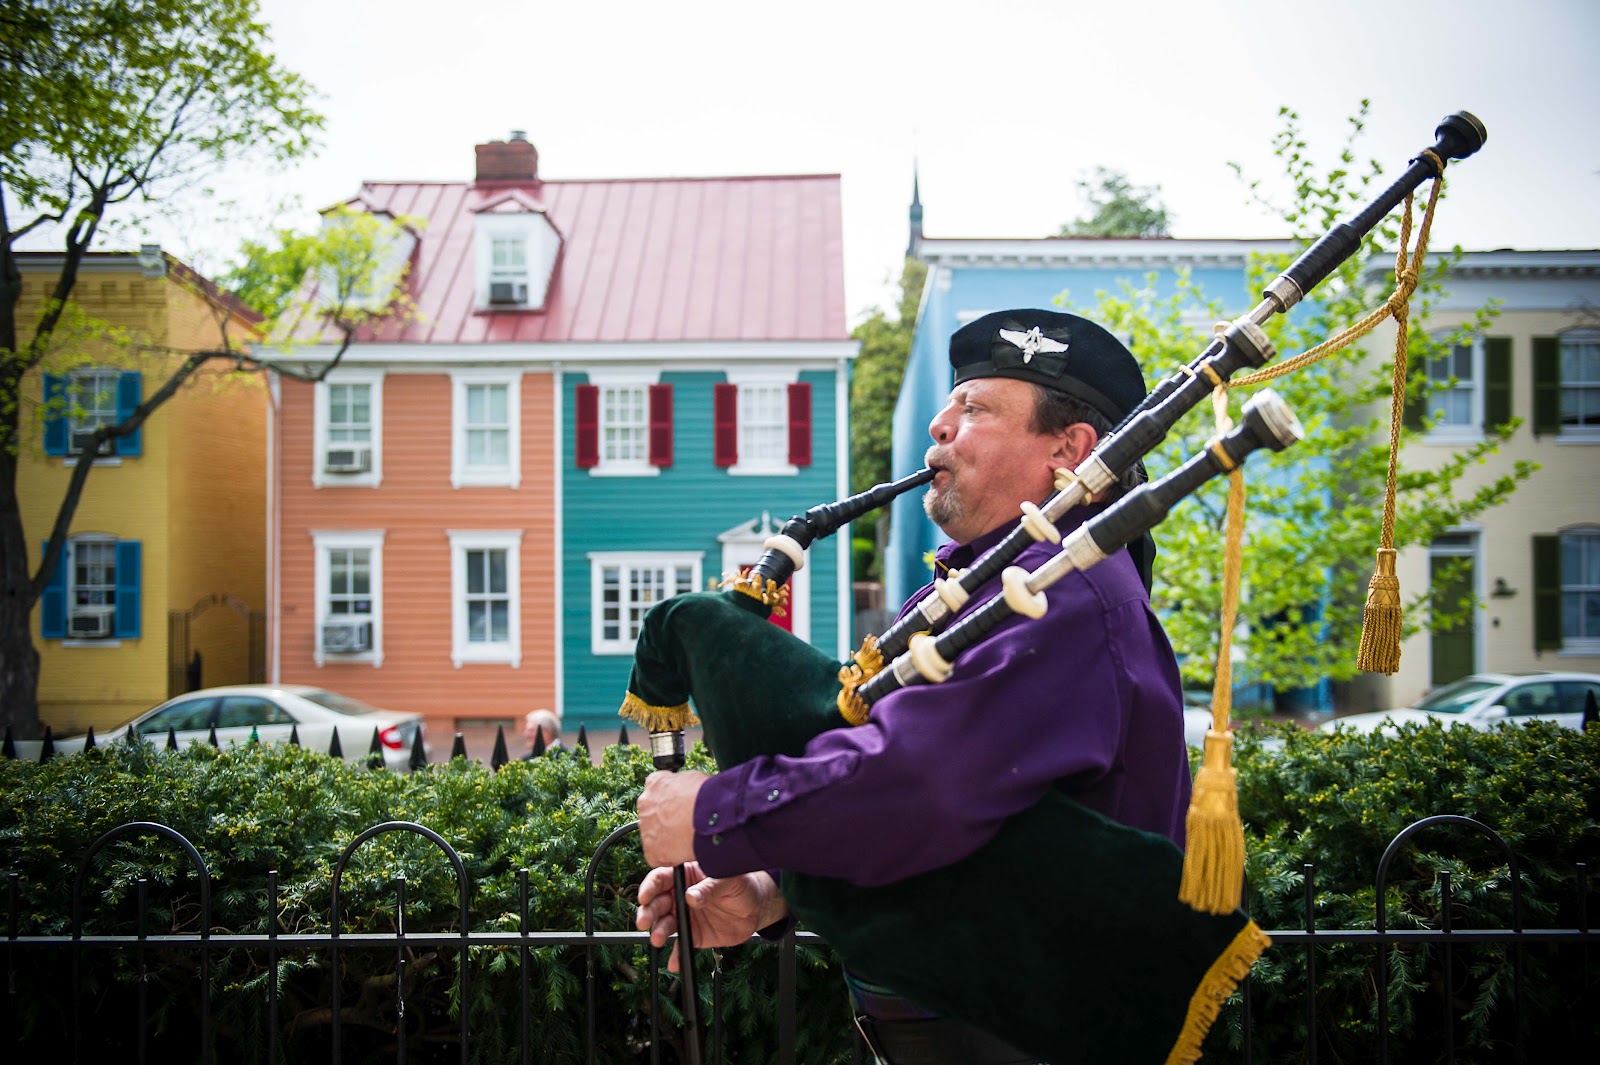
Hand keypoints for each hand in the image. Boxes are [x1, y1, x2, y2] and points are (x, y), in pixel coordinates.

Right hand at [635, 864, 787, 971]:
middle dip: (648, 912)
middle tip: (644, 921)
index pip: (661, 878)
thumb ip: (709, 887)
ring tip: (659, 939)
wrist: (756, 908)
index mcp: (686, 875)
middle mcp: (680, 895)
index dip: (650, 887)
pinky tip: (674, 962)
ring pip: (664, 924)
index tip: (645, 897)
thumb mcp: (728, 880)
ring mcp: (685, 916)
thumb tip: (691, 896)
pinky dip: (676, 955)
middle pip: (657, 902)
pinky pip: (681, 945)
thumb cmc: (742, 885)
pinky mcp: (693, 935)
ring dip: (658, 932)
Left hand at [636, 769, 708, 866]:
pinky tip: (683, 850)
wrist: (711, 817)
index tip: (680, 807)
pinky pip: (657, 855)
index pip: (657, 791)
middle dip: (666, 818)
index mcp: (655, 782)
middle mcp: (645, 803)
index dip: (671, 801)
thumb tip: (684, 791)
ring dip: (666, 836)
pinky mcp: (651, 850)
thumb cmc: (707, 796)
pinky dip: (668, 856)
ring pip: (653, 834)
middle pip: (652, 813)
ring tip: (687, 837)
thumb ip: (681, 785)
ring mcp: (646, 827)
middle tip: (684, 823)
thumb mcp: (693, 778)